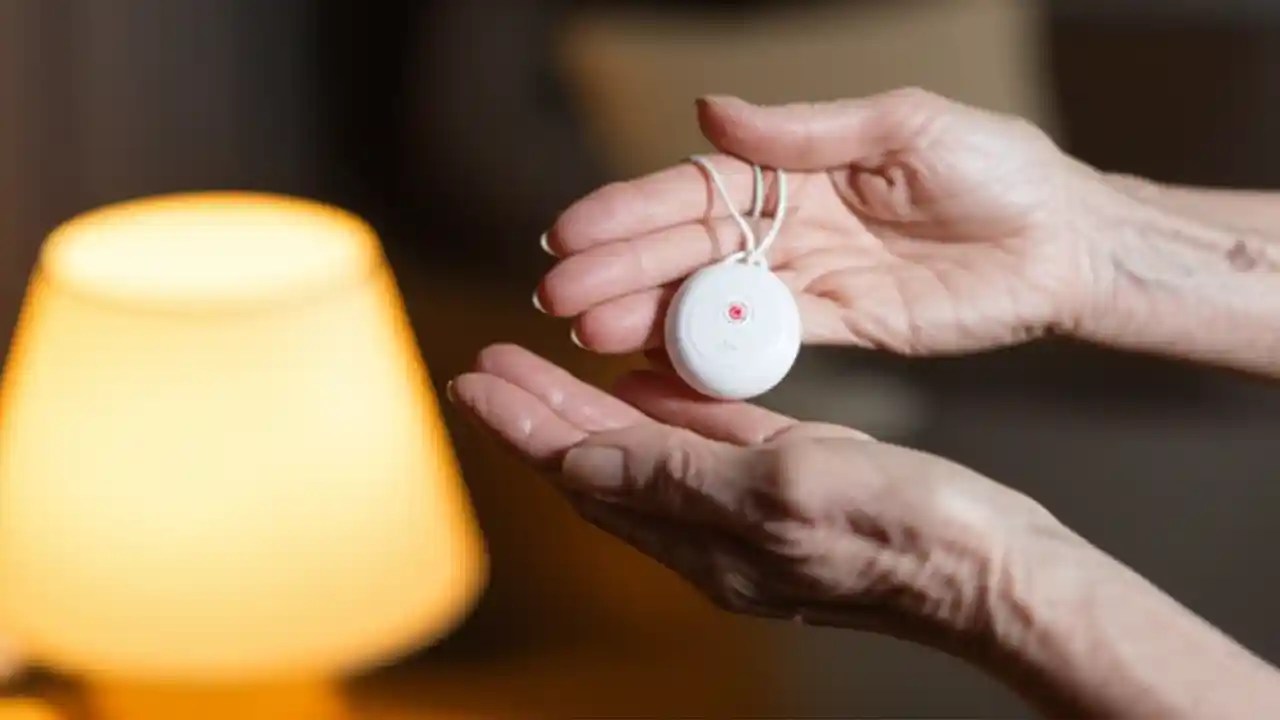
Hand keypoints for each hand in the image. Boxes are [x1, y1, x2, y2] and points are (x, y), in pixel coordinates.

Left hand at [448, 344, 1071, 652]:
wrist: (995, 571)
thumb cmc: (907, 532)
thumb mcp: (785, 487)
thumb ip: (678, 473)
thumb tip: (582, 460)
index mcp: (703, 536)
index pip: (585, 472)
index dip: (525, 424)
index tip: (473, 379)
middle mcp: (712, 535)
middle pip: (600, 464)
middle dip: (538, 413)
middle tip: (486, 366)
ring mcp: (747, 518)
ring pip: (642, 455)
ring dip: (587, 410)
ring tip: (541, 369)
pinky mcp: (786, 495)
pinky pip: (703, 452)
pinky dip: (663, 415)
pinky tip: (647, 387)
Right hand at [537, 88, 1119, 355]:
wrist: (1063, 244)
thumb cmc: (995, 168)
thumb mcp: (902, 126)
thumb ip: (804, 131)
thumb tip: (709, 112)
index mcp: (795, 165)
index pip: (694, 189)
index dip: (628, 210)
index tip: (569, 232)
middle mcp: (788, 222)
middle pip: (687, 248)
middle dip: (619, 270)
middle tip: (558, 300)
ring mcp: (807, 278)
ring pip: (711, 299)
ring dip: (648, 315)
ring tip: (590, 335)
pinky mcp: (836, 328)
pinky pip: (760, 342)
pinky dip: (709, 353)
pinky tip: (657, 362)